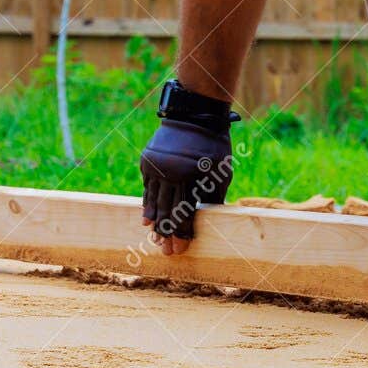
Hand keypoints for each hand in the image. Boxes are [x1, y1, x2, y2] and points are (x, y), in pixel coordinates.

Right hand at [140, 81, 236, 254]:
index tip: (181, 249)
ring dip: (156, 224)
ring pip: (155, 202)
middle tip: (167, 253)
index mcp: (191, 177)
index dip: (183, 233)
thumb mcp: (221, 172)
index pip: (185, 212)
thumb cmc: (214, 146)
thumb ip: (213, 197)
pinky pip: (147, 189)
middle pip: (167, 211)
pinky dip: (148, 205)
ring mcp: (156, 167)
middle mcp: (170, 173)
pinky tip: (147, 221)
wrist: (194, 114)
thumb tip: (208, 221)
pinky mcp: (148, 162)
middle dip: (168, 235)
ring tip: (155, 242)